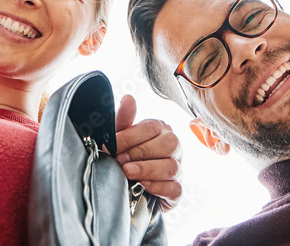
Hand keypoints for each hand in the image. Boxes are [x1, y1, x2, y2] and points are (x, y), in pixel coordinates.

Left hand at [114, 94, 182, 208]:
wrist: (130, 187)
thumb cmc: (127, 156)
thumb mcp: (121, 137)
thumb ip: (124, 119)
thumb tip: (128, 98)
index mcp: (160, 130)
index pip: (151, 128)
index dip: (130, 137)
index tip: (111, 146)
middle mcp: (173, 147)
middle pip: (168, 144)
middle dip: (140, 153)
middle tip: (120, 160)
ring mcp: (177, 168)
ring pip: (172, 166)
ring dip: (147, 170)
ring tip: (128, 173)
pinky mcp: (176, 191)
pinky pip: (174, 188)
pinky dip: (158, 187)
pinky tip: (143, 186)